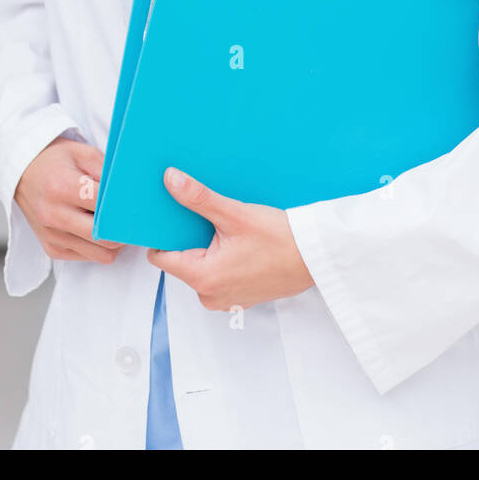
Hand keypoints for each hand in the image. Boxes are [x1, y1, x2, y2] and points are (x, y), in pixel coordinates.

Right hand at [14, 135, 123, 262]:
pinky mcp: (52, 249)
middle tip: (132, 217)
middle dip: (124, 229)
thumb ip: (108, 172)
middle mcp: (54, 216)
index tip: (137, 204)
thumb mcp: (84, 153)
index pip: (105, 208)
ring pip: (101, 253)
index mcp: (62, 187)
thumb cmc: (56, 161)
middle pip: (106, 237)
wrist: (23, 173)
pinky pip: (88, 256)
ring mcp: (52, 236)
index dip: (126, 207)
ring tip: (112, 221)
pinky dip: (97, 246)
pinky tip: (94, 226)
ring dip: (112, 241)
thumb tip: (132, 194)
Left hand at [147, 168, 313, 309]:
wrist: (317, 258)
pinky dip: (223, 257)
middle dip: (190, 237)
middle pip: (182, 260)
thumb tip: (171, 180)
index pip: (161, 257)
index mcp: (203, 279)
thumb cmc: (281, 240)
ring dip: (209, 247)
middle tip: (206, 216)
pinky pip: (219, 274)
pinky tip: (240, 242)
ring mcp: (225, 299)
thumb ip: (198, 198)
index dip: (162, 234)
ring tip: (227, 228)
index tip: (170, 215)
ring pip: (201, 266)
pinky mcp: (239, 296)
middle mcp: (210, 295)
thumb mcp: (235, 214)